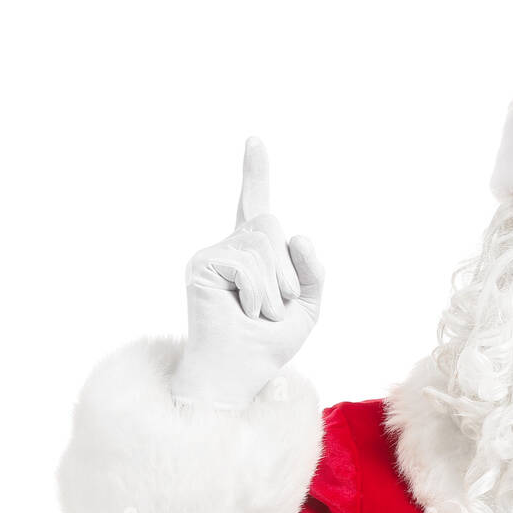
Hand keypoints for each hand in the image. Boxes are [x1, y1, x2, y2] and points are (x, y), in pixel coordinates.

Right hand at [170, 137, 324, 408]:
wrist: (241, 372)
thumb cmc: (268, 344)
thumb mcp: (307, 306)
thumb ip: (312, 270)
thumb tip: (298, 234)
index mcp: (254, 254)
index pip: (255, 206)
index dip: (255, 173)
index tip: (255, 139)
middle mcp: (230, 247)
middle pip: (273, 226)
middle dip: (287, 272)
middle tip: (273, 307)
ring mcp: (212, 254)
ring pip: (263, 246)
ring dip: (274, 291)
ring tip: (257, 314)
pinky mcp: (201, 266)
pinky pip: (247, 267)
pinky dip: (257, 297)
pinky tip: (242, 314)